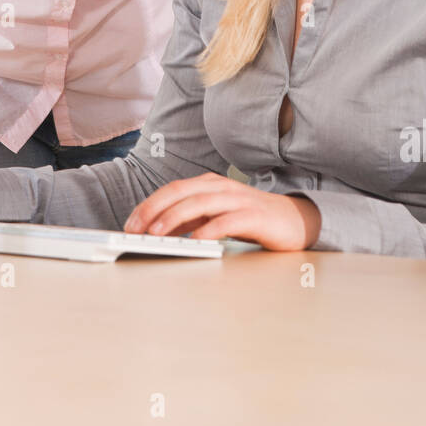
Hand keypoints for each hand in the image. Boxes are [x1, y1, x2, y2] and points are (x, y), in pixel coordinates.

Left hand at [124, 173, 320, 250]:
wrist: (295, 220)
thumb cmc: (252, 219)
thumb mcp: (215, 216)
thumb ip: (190, 220)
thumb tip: (157, 230)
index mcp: (209, 184)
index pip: (171, 190)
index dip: (148, 205)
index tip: (130, 224)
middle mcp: (222, 187)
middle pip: (180, 192)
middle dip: (153, 210)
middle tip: (135, 228)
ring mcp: (239, 200)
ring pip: (200, 203)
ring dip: (174, 218)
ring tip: (157, 233)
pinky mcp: (255, 216)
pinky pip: (228, 221)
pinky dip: (209, 229)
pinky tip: (197, 240)